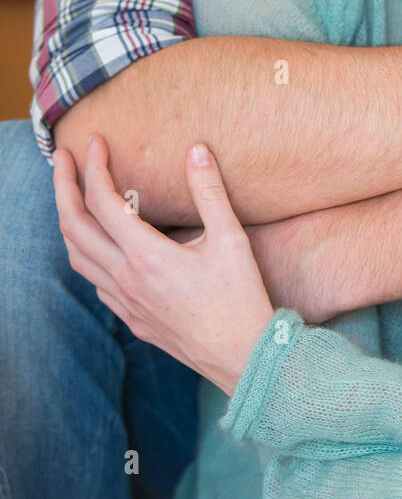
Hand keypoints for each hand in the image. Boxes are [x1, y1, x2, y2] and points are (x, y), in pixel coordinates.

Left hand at [54, 135, 274, 394]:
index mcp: (146, 256)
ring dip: (69, 221)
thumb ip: (209, 193)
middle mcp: (126, 279)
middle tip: (64, 158)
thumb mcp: (231, 240)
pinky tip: (102, 245)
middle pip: (74, 226)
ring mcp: (125, 302)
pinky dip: (86, 253)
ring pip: (77, 257)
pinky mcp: (133, 319)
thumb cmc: (240, 298)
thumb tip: (196, 151)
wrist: (242, 356)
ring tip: (74, 197)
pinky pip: (94, 281)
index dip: (94, 166)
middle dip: (62, 187)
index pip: (102, 201)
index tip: (97, 141)